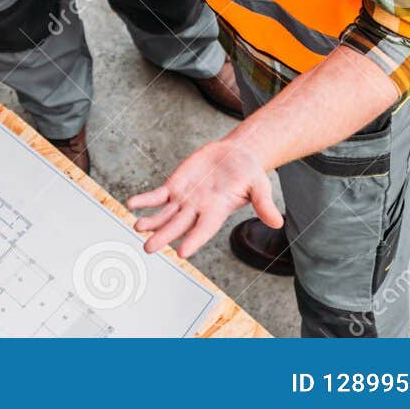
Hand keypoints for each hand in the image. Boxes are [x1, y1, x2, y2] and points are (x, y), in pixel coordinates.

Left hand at [127, 139, 282, 257]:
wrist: (236, 155)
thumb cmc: (249, 173)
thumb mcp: (260, 186)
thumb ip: (263, 204)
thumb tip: (277, 222)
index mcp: (217, 212)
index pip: (203, 230)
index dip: (193, 241)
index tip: (181, 253)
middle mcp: (198, 209)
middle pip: (178, 226)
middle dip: (163, 236)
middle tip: (148, 248)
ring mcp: (185, 199)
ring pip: (165, 214)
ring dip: (151, 221)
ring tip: (138, 227)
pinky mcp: (175, 186)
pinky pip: (158, 195)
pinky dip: (145, 200)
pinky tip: (132, 204)